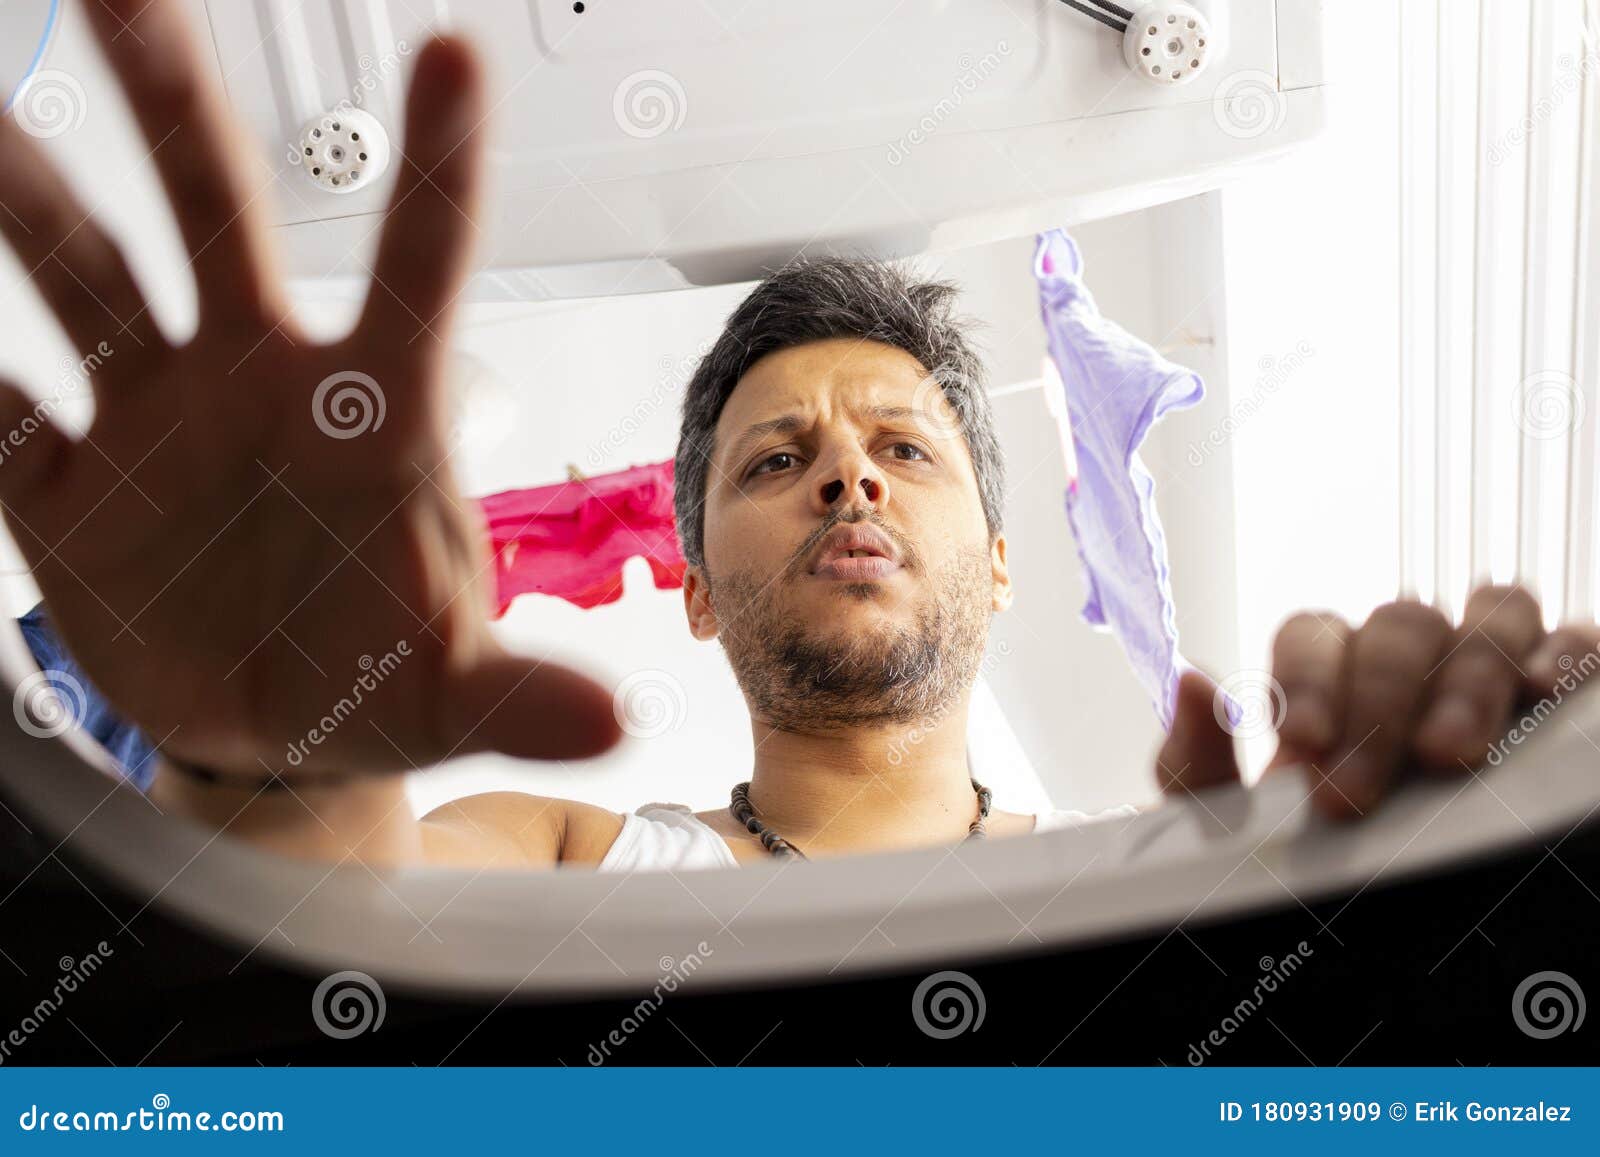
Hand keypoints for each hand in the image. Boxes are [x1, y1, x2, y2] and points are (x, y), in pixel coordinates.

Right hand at [0, 1, 618, 779]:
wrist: (283, 733)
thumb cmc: (385, 678)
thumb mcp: (459, 692)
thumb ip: (525, 695)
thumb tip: (615, 725)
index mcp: (373, 410)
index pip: (419, 267)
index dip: (438, 168)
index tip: (456, 55)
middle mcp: (258, 379)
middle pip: (215, 212)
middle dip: (171, 105)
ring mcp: (153, 419)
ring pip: (81, 276)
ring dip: (21, 199)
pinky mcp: (62, 484)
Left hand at [1155, 584, 1599, 819]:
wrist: (1386, 922)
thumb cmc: (1315, 856)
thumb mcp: (1240, 828)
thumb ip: (1199, 764)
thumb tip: (1188, 683)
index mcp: (1328, 673)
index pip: (1313, 635)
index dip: (1307, 682)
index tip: (1301, 745)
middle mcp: (1409, 656)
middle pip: (1400, 627)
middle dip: (1378, 704)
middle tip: (1360, 791)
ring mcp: (1487, 665)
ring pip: (1489, 618)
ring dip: (1468, 679)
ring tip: (1448, 756)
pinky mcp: (1556, 691)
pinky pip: (1575, 641)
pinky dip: (1563, 652)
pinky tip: (1544, 690)